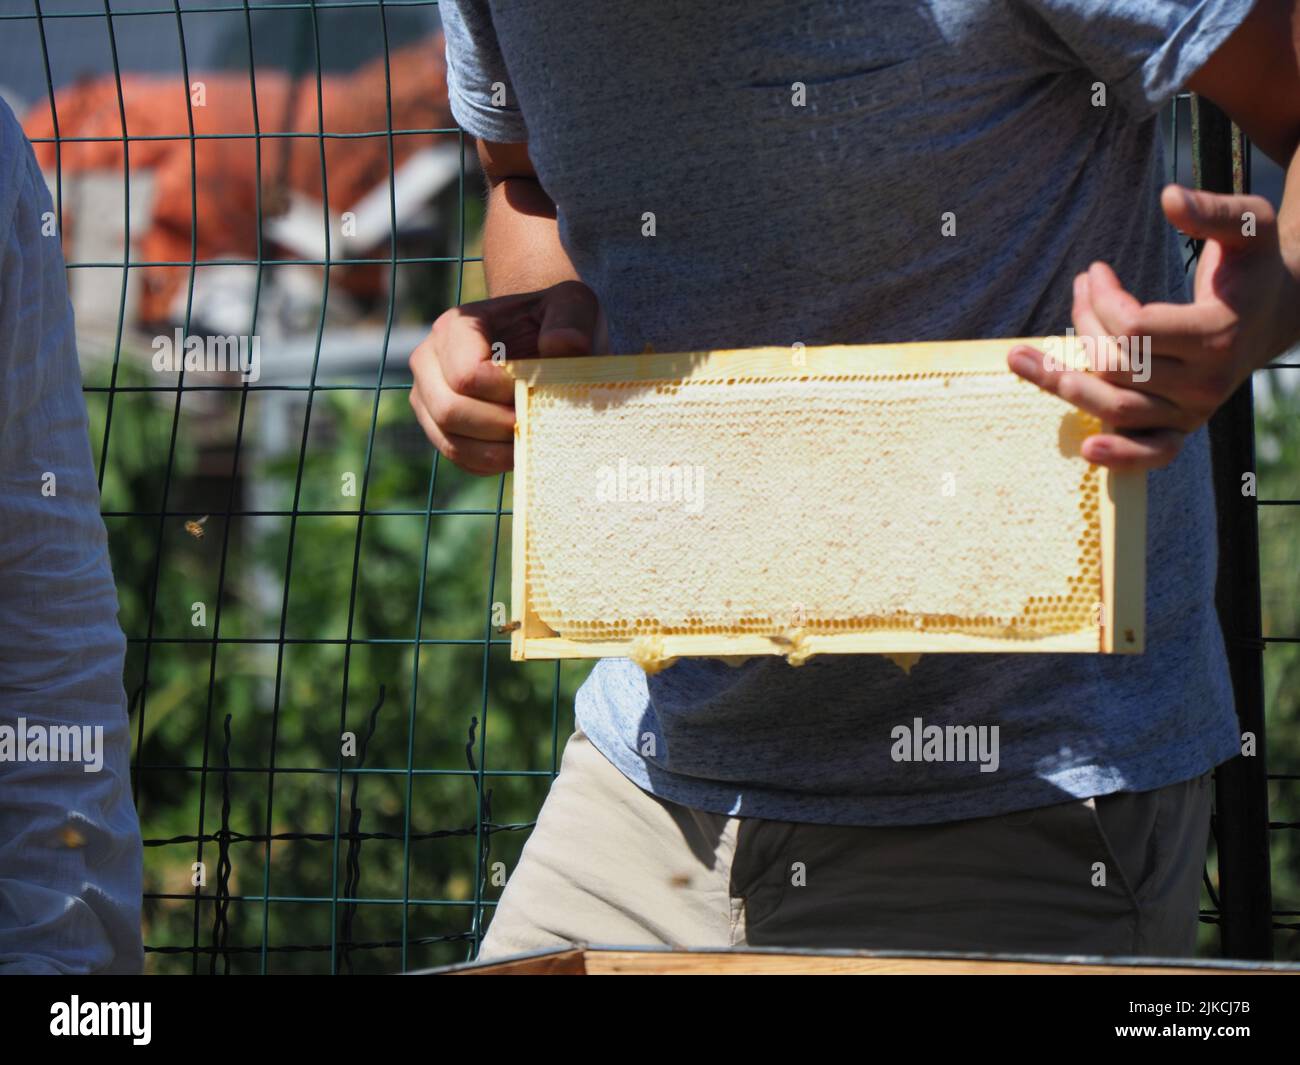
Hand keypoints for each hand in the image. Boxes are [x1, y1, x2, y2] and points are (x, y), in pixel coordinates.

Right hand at [408, 280, 604, 474]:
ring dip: (496, 451)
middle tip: (536, 423)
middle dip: (499, 427)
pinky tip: (519, 449)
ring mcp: (427, 395)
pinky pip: (458, 457)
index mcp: (455, 326)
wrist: (541, 337)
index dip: (506, 394)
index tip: (538, 392)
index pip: (467, 375)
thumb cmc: (554, 322)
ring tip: (531, 440)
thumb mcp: (572, 307)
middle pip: (450, 411)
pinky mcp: (437, 425)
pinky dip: (490, 462)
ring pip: (451, 441)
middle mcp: (428, 360)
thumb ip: (570, 321)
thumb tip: (561, 346)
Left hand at [1008, 183, 1299, 469]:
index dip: (1102, 300)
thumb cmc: (1252, 265)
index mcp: (1218, 334)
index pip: (1135, 328)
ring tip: (1019, 358)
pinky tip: (1086, 450)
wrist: (1277, 312)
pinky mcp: (1184, 428)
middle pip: (1116, 365)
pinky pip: (1152, 454)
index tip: (1093, 271)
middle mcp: (1206, 382)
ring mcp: (1194, 410)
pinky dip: (1120, 457)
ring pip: (1114, 406)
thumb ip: (1212, 211)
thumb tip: (1169, 196)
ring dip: (1062, 382)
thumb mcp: (1248, 225)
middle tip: (1078, 291)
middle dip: (1084, 325)